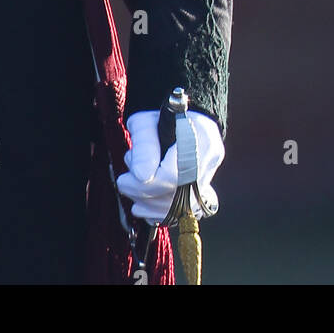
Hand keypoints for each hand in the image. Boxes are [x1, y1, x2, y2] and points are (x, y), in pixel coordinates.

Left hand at [116, 107, 223, 222]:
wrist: (179, 120)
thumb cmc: (159, 118)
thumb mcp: (146, 122)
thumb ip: (144, 145)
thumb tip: (141, 175)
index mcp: (200, 139)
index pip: (174, 175)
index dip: (146, 185)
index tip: (124, 180)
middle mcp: (210, 161)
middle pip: (179, 194)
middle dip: (145, 195)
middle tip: (124, 184)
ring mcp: (209, 178)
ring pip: (182, 208)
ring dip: (151, 206)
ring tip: (132, 191)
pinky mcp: (203, 192)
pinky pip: (184, 213)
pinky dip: (161, 214)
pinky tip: (143, 206)